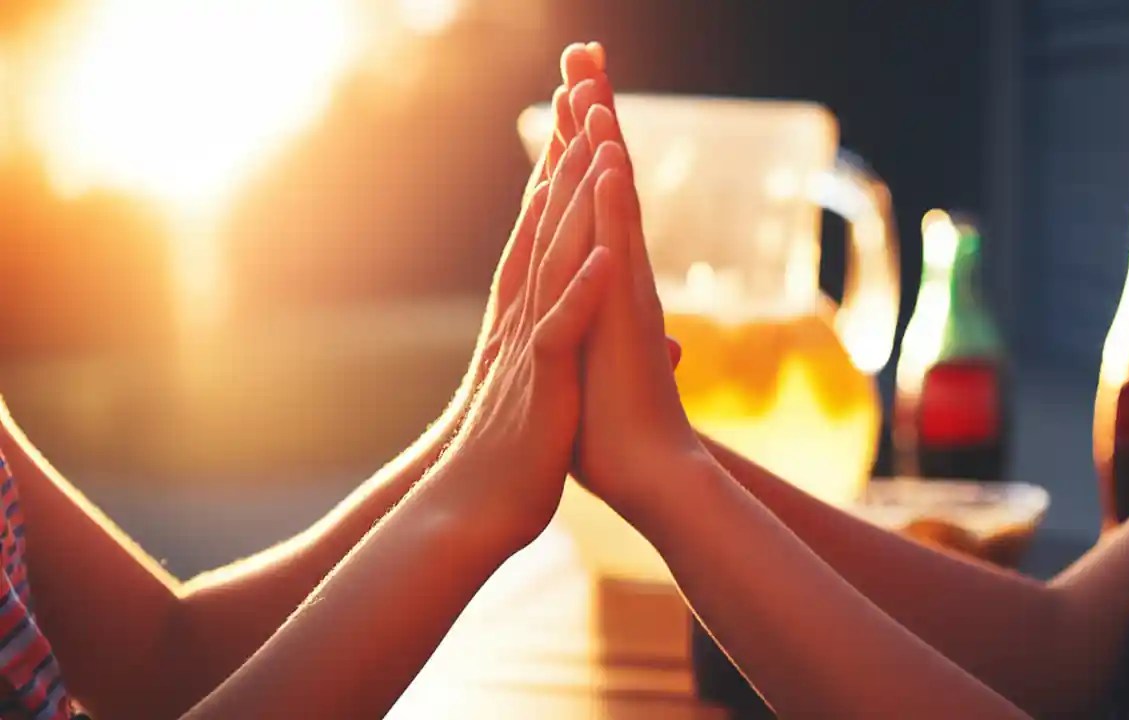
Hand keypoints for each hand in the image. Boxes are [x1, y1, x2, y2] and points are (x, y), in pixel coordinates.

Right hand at [428, 128, 628, 550]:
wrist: (472, 511)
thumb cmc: (513, 451)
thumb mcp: (544, 389)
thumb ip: (565, 350)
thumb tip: (599, 334)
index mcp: (525, 319)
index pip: (542, 237)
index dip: (558, 181)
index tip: (574, 126)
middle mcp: (521, 321)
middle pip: (543, 232)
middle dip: (563, 166)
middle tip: (577, 103)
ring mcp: (528, 351)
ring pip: (551, 268)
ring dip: (572, 212)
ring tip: (593, 154)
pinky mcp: (540, 387)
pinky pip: (560, 335)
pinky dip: (579, 297)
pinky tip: (600, 260)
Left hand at [561, 53, 707, 519]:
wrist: (644, 474)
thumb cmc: (610, 427)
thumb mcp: (583, 359)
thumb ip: (584, 327)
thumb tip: (585, 318)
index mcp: (600, 280)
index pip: (587, 199)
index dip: (577, 146)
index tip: (568, 95)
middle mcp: (615, 272)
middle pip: (604, 179)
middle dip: (591, 115)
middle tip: (583, 55)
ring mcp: (623, 288)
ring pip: (613, 197)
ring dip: (602, 137)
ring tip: (591, 79)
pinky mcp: (628, 311)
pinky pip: (618, 240)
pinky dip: (611, 194)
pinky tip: (606, 151)